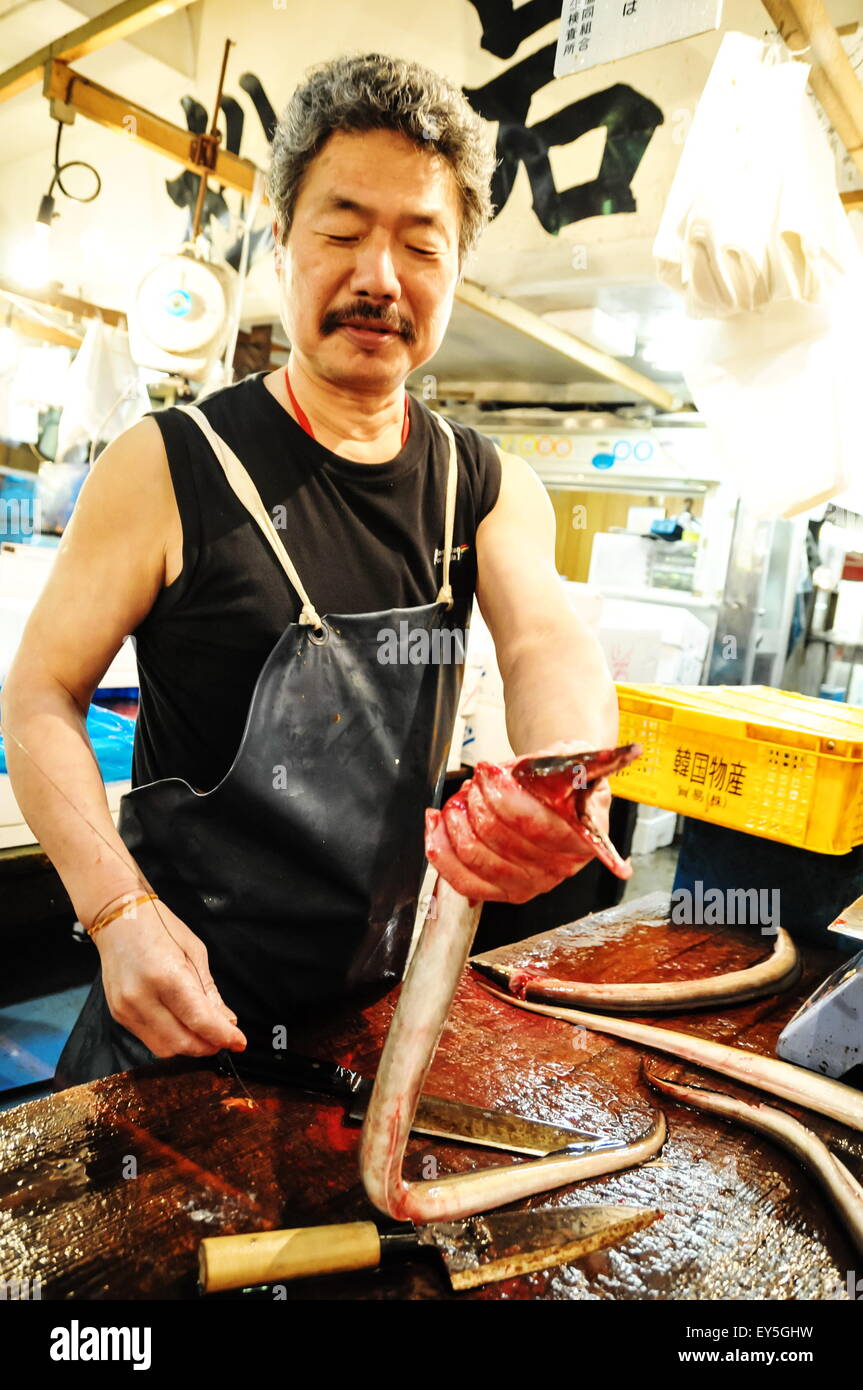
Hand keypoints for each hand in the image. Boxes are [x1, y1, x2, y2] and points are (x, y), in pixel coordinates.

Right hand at [94, 896, 247, 1057]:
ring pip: (164, 1048)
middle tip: (224, 1038)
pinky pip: (149, 1039)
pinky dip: (170, 1038)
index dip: (222, 1036)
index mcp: (166, 976)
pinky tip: (181, 1025)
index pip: (199, 1020)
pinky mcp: (118, 1015)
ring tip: (204, 1033)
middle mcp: (142, 997)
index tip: (239, 1042)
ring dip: (189, 1047)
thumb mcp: (194, 951)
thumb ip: (209, 991)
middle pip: (181, 1042)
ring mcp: (126, 1009)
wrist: (118, 919)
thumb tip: (227, 1021)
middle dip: (207, 1046)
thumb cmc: (160, 927)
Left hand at [425, 738, 625, 903]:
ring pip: (476, 858)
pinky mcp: (504, 892)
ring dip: (457, 822)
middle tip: (477, 778)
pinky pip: (464, 881)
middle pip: (498, 839)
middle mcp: (559, 868)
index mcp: (583, 837)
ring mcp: (531, 884)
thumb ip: (591, 762)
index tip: (488, 769)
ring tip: (460, 798)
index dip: (505, 798)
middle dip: (477, 802)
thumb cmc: (566, 776)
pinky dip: (441, 852)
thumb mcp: (581, 761)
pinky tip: (435, 825)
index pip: (536, 824)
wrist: (559, 792)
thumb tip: (626, 754)